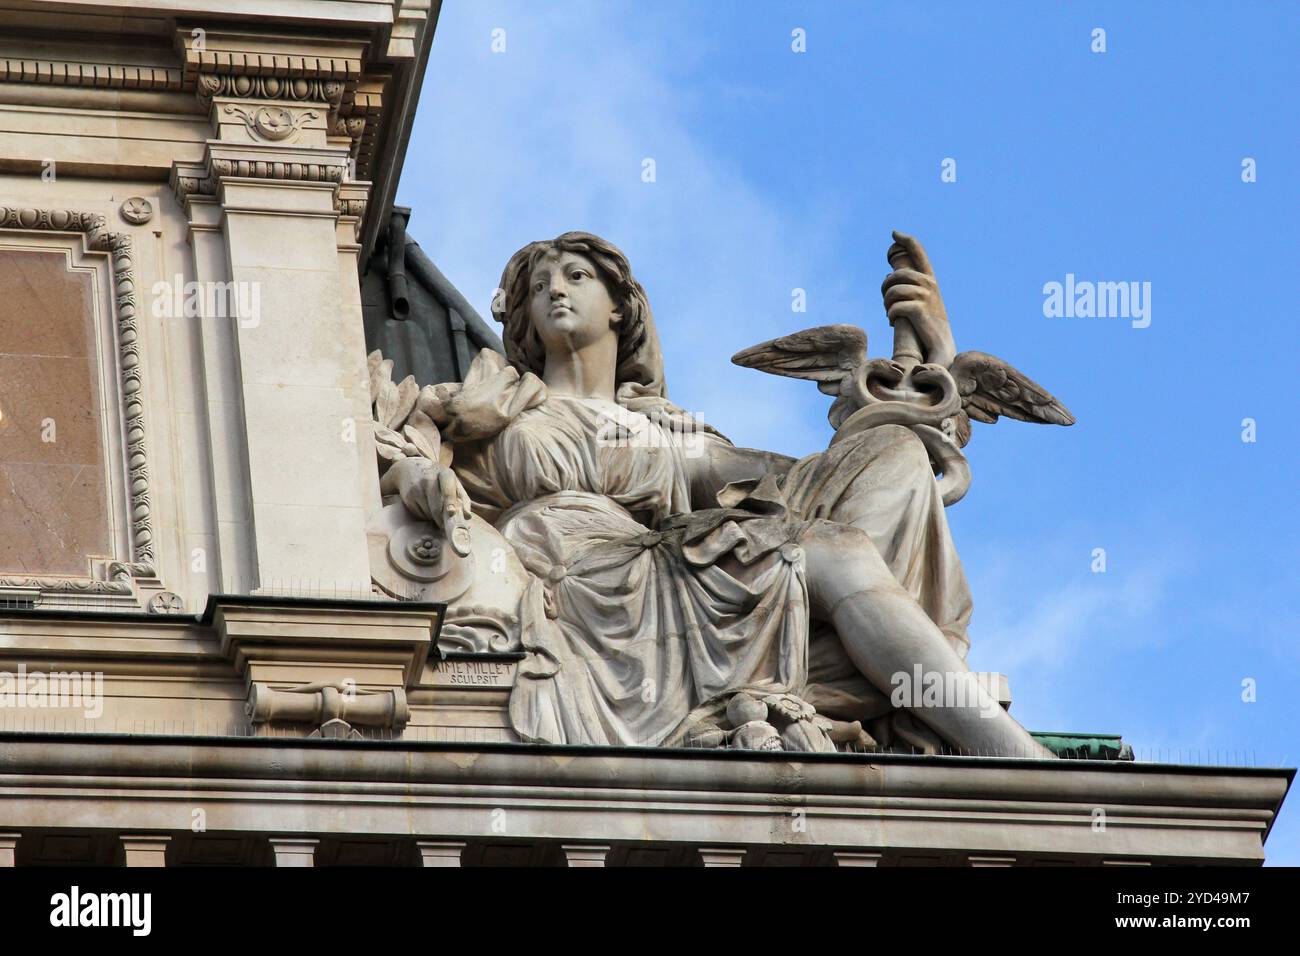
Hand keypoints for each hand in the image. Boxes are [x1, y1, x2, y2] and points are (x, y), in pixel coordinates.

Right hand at [380, 456, 473, 556]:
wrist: (410, 468)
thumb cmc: (438, 479)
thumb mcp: (452, 482)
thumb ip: (463, 498)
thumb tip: (467, 516)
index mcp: (445, 474)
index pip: (448, 490)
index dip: (450, 502)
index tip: (451, 512)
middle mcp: (430, 479)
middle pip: (437, 506)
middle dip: (442, 519)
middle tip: (446, 526)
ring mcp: (417, 488)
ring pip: (429, 513)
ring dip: (434, 518)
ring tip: (435, 510)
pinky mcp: (408, 497)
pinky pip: (420, 514)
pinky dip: (425, 515)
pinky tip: (424, 506)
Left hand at [881, 231, 956, 367]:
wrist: (941, 343)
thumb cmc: (928, 323)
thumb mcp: (922, 300)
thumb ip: (909, 286)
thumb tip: (887, 275)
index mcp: (929, 279)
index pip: (918, 252)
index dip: (906, 240)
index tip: (894, 233)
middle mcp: (929, 283)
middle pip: (895, 276)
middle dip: (884, 289)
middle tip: (886, 303)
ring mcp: (925, 296)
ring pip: (892, 291)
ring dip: (886, 305)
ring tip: (891, 314)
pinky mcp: (919, 309)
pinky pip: (894, 307)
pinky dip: (890, 316)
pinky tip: (893, 322)